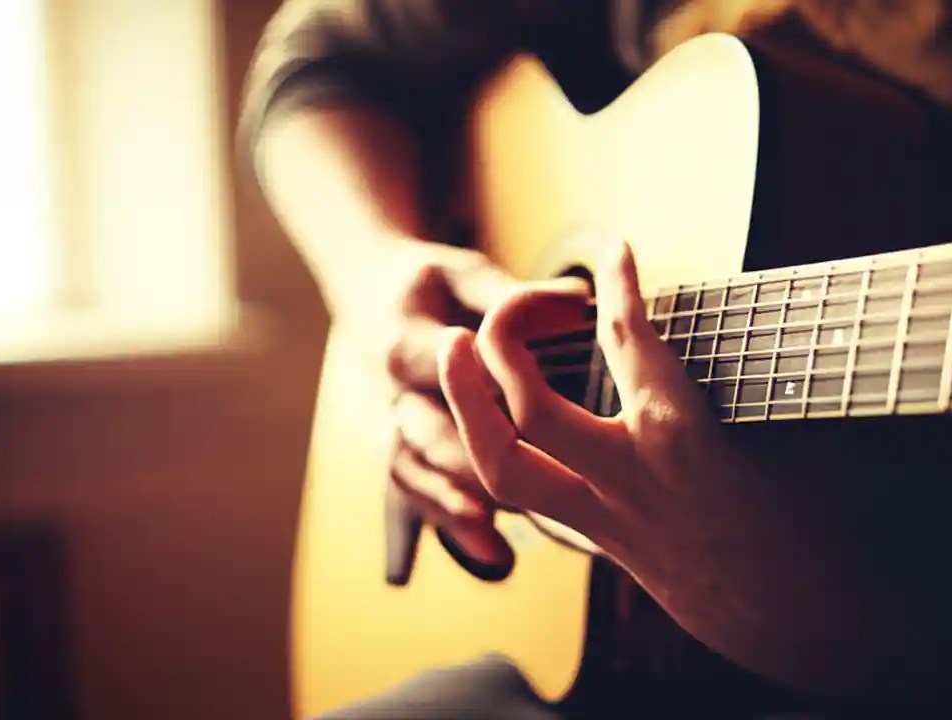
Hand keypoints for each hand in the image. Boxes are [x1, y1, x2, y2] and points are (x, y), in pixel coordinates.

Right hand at [335, 235, 522, 566]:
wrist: (372, 299)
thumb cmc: (429, 284)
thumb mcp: (461, 273)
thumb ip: (511, 292)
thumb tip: (578, 299)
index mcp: (402, 338)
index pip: (443, 362)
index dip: (488, 375)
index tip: (536, 392)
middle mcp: (392, 391)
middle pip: (427, 430)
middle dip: (468, 456)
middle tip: (519, 481)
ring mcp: (396, 427)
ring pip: (419, 472)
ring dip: (455, 503)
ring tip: (498, 532)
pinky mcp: (407, 454)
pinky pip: (421, 497)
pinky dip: (452, 527)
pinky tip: (496, 557)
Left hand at [438, 240, 903, 693]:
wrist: (791, 615)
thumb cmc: (803, 519)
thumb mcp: (784, 432)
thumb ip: (728, 379)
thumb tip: (690, 331)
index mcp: (681, 438)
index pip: (630, 340)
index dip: (617, 284)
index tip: (613, 251)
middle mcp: (627, 476)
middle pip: (530, 407)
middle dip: (504, 344)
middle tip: (504, 305)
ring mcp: (603, 516)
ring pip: (502, 466)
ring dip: (465, 406)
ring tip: (453, 351)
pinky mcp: (594, 540)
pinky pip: (522, 494)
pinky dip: (494, 449)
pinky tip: (486, 415)